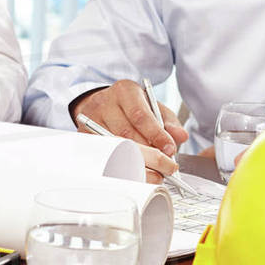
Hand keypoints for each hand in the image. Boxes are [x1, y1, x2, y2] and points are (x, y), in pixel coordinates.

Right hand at [70, 80, 185, 181]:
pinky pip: (105, 157)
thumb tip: (180, 136)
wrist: (103, 105)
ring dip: (138, 164)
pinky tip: (137, 173)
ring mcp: (91, 121)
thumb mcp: (153, 107)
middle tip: (167, 167)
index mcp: (125, 91)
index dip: (156, 135)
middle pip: (127, 135)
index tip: (170, 150)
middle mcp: (105, 103)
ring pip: (115, 149)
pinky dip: (123, 168)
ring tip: (156, 173)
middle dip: (150, 154)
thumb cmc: (132, 108)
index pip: (140, 115)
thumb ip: (169, 121)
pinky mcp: (84, 137)